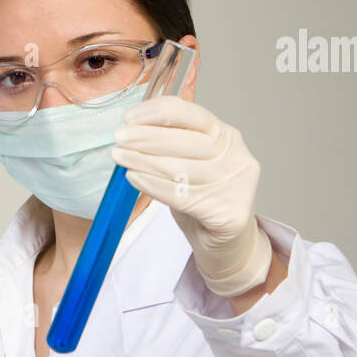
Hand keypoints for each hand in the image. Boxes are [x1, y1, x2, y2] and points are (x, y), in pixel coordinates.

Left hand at [111, 95, 271, 297]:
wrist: (225, 243)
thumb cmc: (201, 198)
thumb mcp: (188, 162)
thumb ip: (169, 142)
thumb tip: (131, 128)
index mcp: (225, 135)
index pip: (191, 113)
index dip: (157, 113)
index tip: (129, 118)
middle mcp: (236, 156)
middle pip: (186, 140)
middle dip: (147, 137)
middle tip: (119, 138)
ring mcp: (237, 184)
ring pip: (182, 169)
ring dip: (145, 162)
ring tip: (120, 158)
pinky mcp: (230, 212)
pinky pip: (184, 196)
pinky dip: (154, 186)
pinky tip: (135, 179)